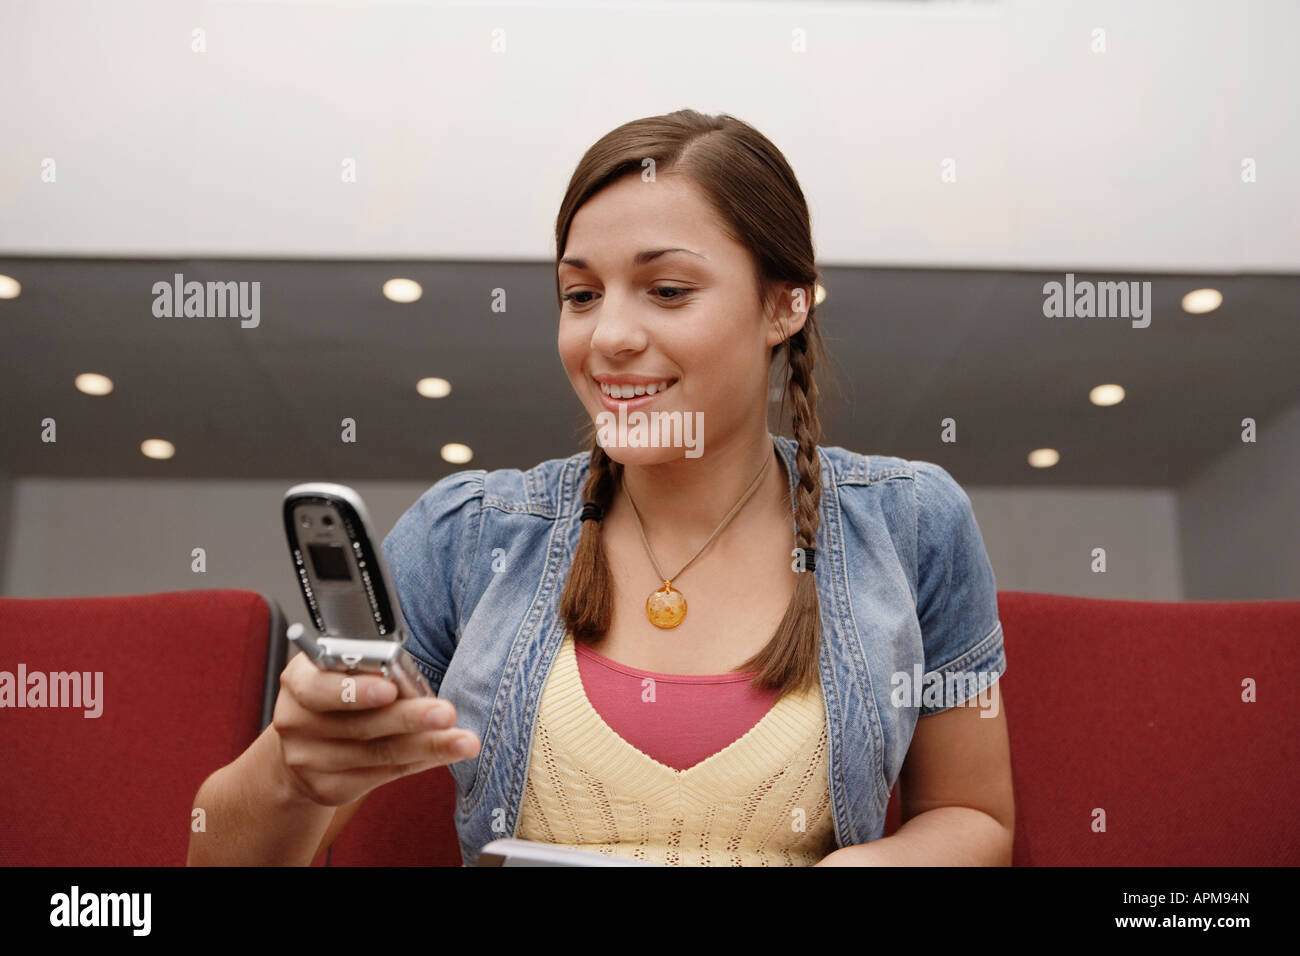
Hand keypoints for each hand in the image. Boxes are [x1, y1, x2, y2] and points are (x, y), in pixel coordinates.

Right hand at [270, 651, 480, 806]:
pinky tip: (446, 752)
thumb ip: (368, 671)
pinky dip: (420, 761)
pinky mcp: (328, 789)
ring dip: (427, 746)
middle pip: (359, 724)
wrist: (304, 745)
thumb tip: (412, 682)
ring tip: (463, 740)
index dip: (355, 691)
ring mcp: (308, 761)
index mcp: (298, 682)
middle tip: (446, 713)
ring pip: (378, 754)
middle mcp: (296, 723)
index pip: (320, 688)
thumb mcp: (340, 670)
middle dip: (408, 718)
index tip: (391, 688)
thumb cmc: (335, 695)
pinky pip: (383, 774)